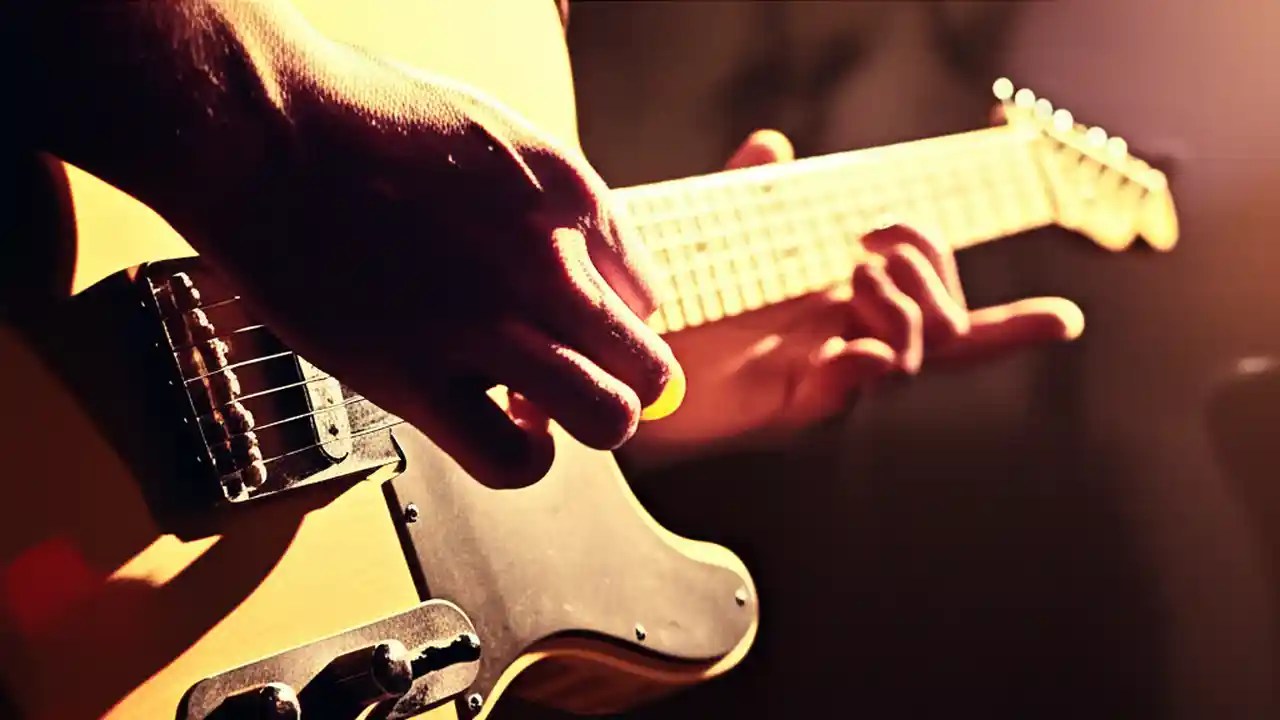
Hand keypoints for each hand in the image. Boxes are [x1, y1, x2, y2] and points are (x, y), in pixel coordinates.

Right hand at [175, 41, 678, 486]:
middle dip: (632, 381)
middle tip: (593, 375)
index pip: (646, 291)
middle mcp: (542, 267)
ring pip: (604, 418)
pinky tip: (505, 430)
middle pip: (648, 368)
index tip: (581, 314)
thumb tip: (605, 269)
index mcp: (567, 197)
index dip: (620, 314)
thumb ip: (562, 199)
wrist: (264, 132)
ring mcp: (484, 329)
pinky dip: (523, 457)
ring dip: (591, 420)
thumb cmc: (368, 119)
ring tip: (548, 405)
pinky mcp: (414, 379)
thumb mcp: (501, 129)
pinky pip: (509, 460)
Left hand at [626, 130, 1082, 464]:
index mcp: (840, 312)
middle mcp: (842, 347)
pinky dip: (869, 361)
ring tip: (861, 274)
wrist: (605, 356)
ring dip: (906, 302)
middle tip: (880, 239)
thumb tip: (774, 143)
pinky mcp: (783, 405)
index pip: (939, 319)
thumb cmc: (667, 303)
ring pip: (910, 352)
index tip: (1065, 319)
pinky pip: (848, 391)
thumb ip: (752, 191)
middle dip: (935, 269)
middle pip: (942, 323)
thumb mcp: (717, 233)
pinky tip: (856, 341)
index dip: (1005, 326)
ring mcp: (819, 377)